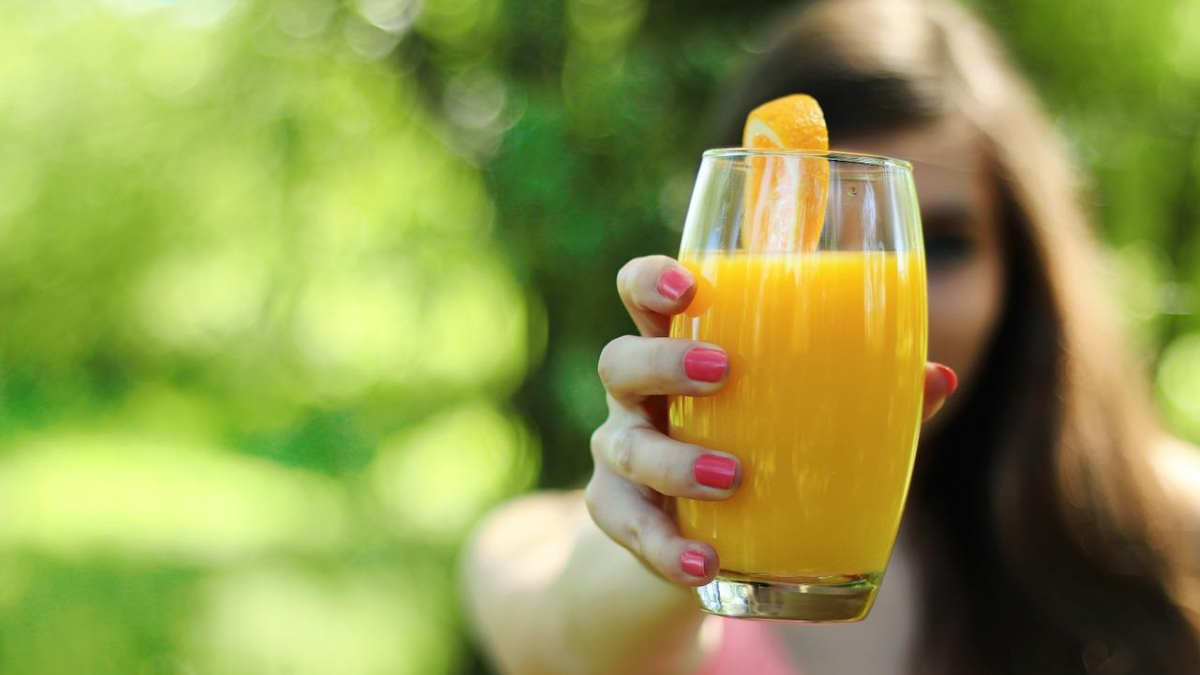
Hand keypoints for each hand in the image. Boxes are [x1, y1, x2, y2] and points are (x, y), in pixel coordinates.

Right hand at [588, 255, 957, 586]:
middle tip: (721, 371)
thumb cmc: (760, 450)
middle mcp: (640, 397)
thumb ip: (863, 396)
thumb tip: (939, 378)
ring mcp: (622, 454)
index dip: (652, 281)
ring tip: (730, 477)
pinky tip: (703, 562)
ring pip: (625, 447)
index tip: (688, 286)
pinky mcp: (619, 514)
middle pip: (620, 360)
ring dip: (675, 462)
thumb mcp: (801, 420)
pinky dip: (665, 547)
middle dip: (662, 361)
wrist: (707, 540)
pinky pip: (629, 526)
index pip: (642, 294)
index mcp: (680, 350)